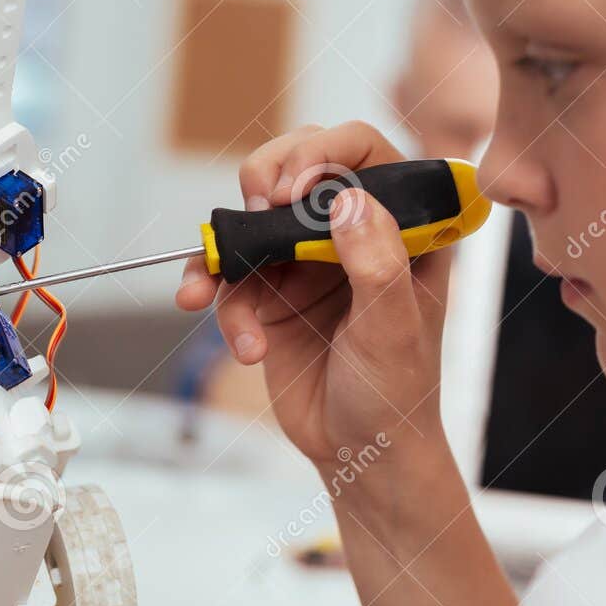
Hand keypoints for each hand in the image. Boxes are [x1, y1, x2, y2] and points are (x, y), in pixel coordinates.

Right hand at [175, 122, 451, 473]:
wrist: (360, 452)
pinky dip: (221, 306)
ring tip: (203, 294)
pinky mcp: (270, 297)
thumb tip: (346, 201)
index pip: (364, 154)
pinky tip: (244, 346)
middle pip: (298, 168)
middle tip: (256, 206)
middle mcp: (352, 234)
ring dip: (223, 254)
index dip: (324, 153)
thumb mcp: (394, 327)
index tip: (295, 189)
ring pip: (252, 221)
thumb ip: (376, 262)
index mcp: (402, 227)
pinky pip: (230, 279)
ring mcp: (307, 263)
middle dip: (266, 179)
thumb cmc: (396, 392)